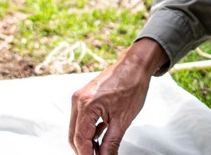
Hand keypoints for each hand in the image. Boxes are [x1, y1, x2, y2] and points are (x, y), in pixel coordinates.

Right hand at [68, 38, 168, 154]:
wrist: (135, 65)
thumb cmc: (132, 86)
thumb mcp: (123, 120)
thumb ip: (111, 143)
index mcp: (86, 105)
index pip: (80, 140)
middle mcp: (78, 101)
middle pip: (74, 136)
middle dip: (85, 150)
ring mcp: (80, 98)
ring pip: (77, 128)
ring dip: (87, 141)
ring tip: (102, 149)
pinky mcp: (85, 97)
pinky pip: (82, 119)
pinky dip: (90, 130)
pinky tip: (102, 134)